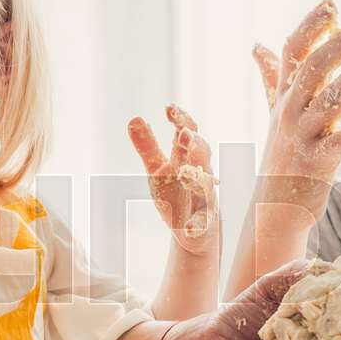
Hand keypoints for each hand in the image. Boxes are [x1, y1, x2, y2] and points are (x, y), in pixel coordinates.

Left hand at [128, 105, 218, 255]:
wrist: (193, 231)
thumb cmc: (177, 194)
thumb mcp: (157, 170)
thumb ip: (148, 146)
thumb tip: (134, 117)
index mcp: (187, 159)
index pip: (187, 134)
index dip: (181, 120)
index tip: (169, 108)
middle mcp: (200, 174)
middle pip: (202, 154)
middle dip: (194, 144)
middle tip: (183, 135)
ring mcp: (204, 199)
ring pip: (206, 185)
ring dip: (197, 179)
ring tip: (184, 173)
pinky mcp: (204, 223)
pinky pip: (203, 223)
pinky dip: (197, 224)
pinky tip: (189, 227)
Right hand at [251, 0, 340, 220]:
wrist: (274, 207)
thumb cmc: (284, 156)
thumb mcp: (276, 114)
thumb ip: (272, 78)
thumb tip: (257, 46)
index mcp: (284, 96)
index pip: (294, 50)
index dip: (311, 25)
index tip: (332, 3)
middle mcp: (288, 112)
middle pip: (313, 67)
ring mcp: (300, 137)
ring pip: (328, 100)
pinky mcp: (314, 164)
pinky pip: (336, 144)